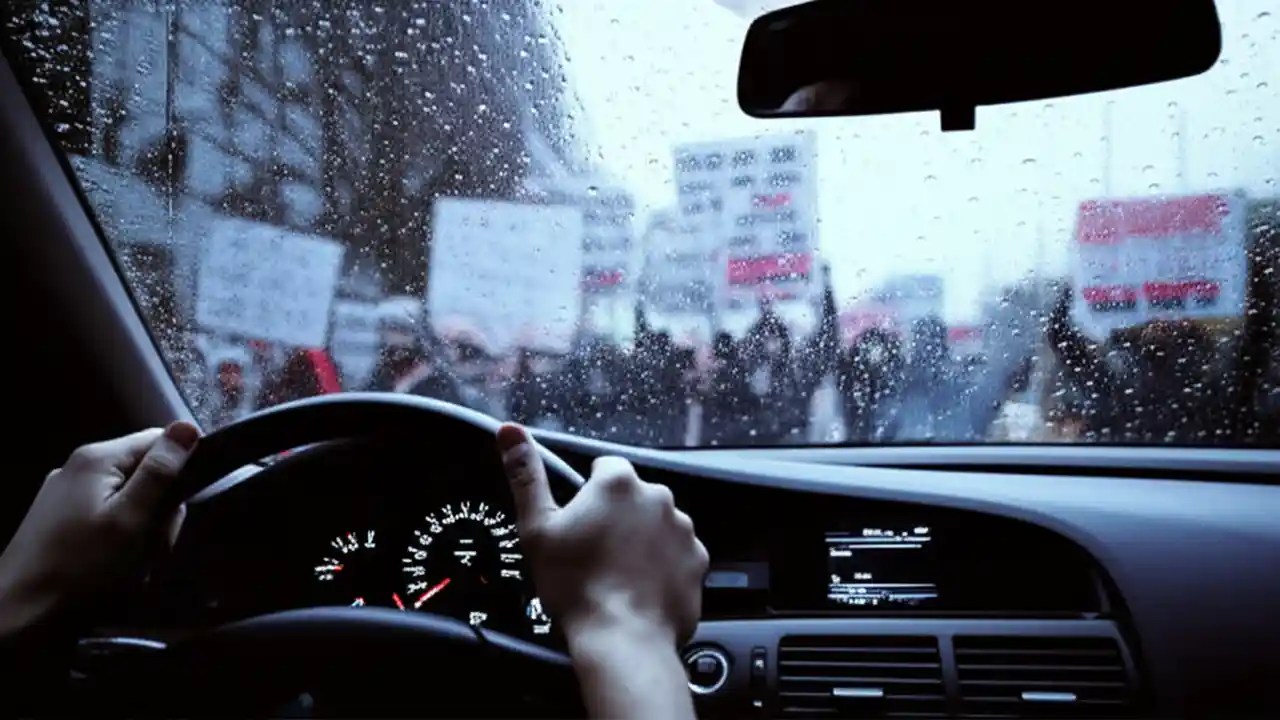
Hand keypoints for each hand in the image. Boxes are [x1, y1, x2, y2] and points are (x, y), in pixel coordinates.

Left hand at [0, 422, 198, 635]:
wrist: (20, 614)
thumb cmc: (81, 567)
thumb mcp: (131, 519)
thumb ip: (160, 472)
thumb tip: (188, 427)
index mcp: (97, 459)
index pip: (158, 440)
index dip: (180, 470)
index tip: (180, 508)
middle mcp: (79, 468)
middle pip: (145, 474)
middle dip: (159, 512)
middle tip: (151, 548)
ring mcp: (66, 494)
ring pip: (131, 501)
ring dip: (143, 533)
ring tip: (132, 564)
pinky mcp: (61, 520)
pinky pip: (109, 519)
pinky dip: (121, 542)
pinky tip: (115, 568)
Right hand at [495, 424, 706, 647]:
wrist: (622, 639)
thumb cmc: (575, 585)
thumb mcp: (536, 528)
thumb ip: (525, 475)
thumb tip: (509, 431)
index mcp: (618, 482)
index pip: (604, 469)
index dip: (587, 495)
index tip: (578, 523)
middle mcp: (658, 497)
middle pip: (632, 497)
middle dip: (616, 517)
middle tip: (594, 553)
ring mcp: (683, 529)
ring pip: (656, 525)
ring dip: (641, 540)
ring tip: (618, 575)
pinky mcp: (699, 561)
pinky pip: (677, 555)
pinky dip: (662, 566)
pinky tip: (641, 588)